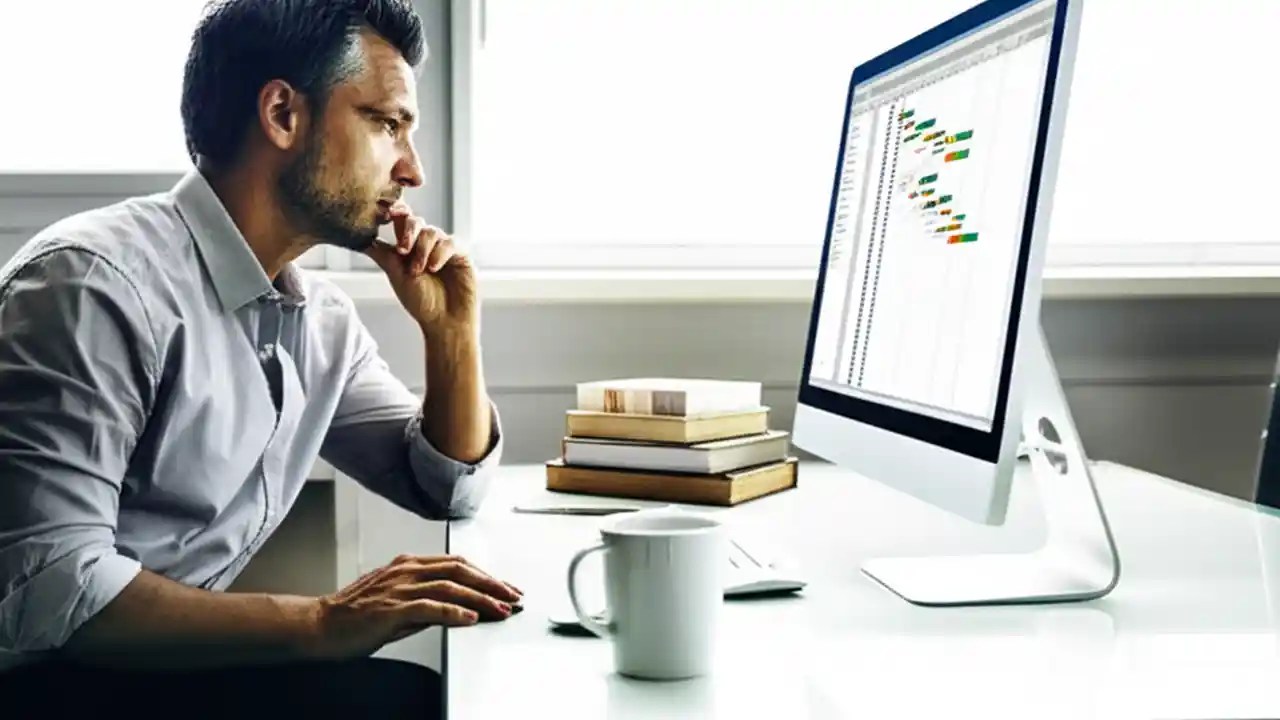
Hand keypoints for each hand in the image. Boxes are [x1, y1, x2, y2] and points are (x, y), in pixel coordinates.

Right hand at [308, 554, 522, 659]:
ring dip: (480, 598)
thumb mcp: (397, 603)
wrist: (319, 625)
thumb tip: (458, 609)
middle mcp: (406, 571)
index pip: (457, 564)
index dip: (485, 574)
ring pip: (450, 586)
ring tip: (500, 609)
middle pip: (460, 570)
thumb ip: (427, 602)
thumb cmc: (354, 615)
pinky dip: (454, 612)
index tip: (504, 587)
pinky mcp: (391, 609)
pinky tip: (470, 619)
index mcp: (408, 565)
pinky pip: (429, 607)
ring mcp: (399, 588)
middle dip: (491, 583)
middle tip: (513, 595)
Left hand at [365, 202, 477, 333]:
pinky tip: (434, 268)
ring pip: (431, 232)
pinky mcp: (461, 254)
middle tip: (402, 252)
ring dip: (422, 250)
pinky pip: (449, 243)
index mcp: (408, 246)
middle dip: (407, 233)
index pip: (401, 220)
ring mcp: (444, 248)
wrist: (444, 322)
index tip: (387, 213)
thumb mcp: (395, 275)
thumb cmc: (421, 302)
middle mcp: (426, 244)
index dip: (395, 211)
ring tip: (419, 271)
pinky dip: (439, 253)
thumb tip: (357, 238)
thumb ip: (381, 254)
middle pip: (415, 221)